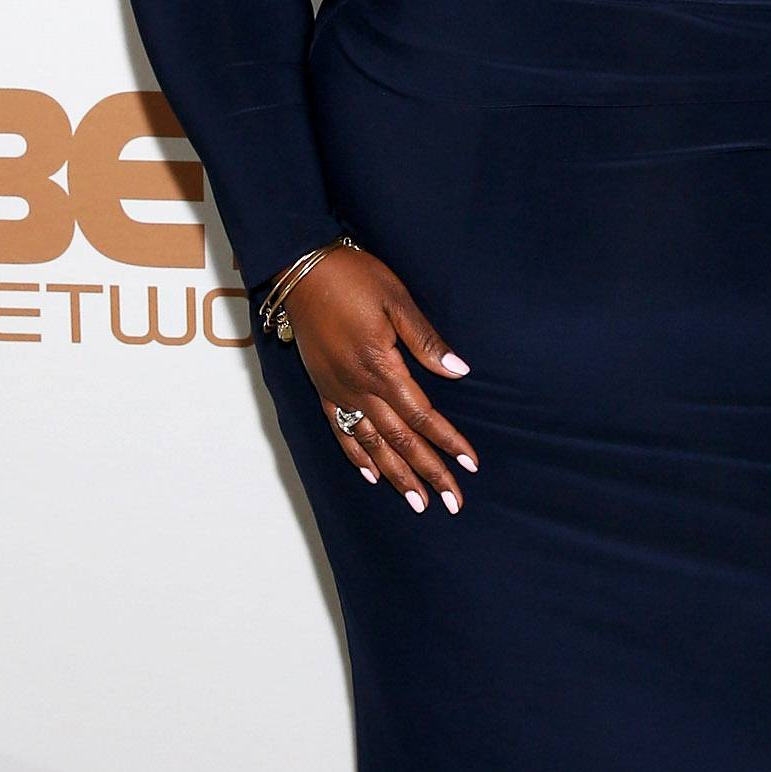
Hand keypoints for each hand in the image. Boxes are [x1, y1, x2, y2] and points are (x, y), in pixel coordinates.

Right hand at [282, 248, 476, 514]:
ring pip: (372, 444)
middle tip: (452, 502)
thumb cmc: (353, 277)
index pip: (423, 415)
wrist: (300, 269)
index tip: (470, 465)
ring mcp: (338, 391)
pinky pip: (341, 431)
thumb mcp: (397, 299)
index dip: (448, 442)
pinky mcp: (323, 388)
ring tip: (417, 502)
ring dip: (396, 475)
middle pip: (401, 440)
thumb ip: (425, 340)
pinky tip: (372, 475)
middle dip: (428, 472)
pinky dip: (358, 456)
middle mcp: (358, 387)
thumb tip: (459, 370)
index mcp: (381, 366)